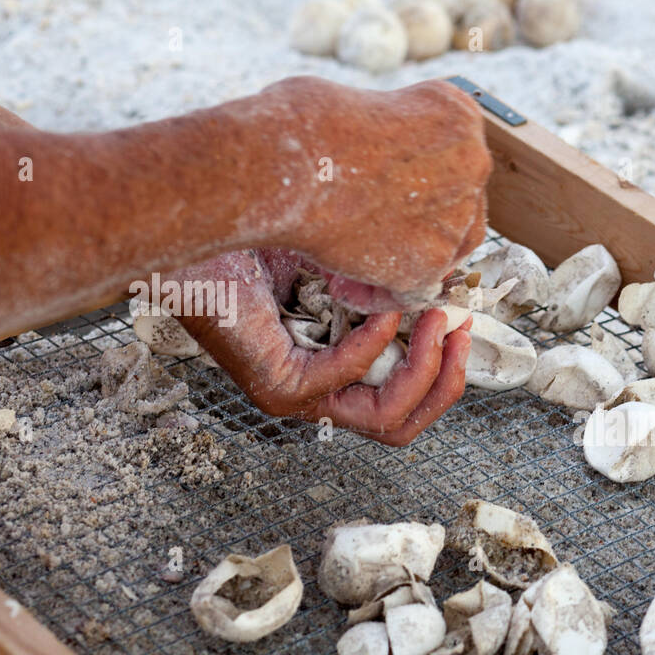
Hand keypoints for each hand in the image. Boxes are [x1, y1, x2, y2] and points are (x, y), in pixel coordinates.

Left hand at [169, 248, 470, 445]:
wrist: (192, 228)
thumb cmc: (256, 240)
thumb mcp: (342, 264)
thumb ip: (388, 285)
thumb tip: (449, 282)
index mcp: (331, 374)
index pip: (403, 404)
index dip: (444, 373)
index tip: (462, 322)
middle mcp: (315, 396)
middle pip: (404, 426)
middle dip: (446, 382)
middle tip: (460, 329)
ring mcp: (296, 398)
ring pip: (385, 418)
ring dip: (423, 370)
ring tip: (435, 320)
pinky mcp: (277, 386)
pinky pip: (345, 379)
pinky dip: (373, 343)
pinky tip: (385, 307)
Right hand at [259, 77, 491, 311]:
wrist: (279, 165)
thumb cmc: (300, 125)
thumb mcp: (364, 106)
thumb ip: (394, 136)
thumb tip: (387, 159)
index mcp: (458, 115)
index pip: (452, 163)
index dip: (412, 185)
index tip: (374, 195)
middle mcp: (472, 163)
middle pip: (456, 208)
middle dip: (411, 224)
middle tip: (363, 234)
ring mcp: (457, 216)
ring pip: (439, 252)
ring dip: (398, 261)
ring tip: (344, 262)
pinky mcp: (431, 263)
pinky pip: (413, 290)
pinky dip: (379, 293)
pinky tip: (344, 284)